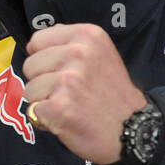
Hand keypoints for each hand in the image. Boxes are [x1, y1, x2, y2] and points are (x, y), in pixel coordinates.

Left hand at [22, 23, 145, 162]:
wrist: (134, 128)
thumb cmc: (112, 94)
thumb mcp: (100, 54)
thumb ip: (68, 45)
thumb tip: (35, 43)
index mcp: (87, 36)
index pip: (37, 40)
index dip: (43, 58)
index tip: (61, 69)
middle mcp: (78, 53)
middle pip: (30, 65)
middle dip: (42, 81)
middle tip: (70, 91)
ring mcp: (68, 79)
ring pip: (30, 88)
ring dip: (43, 101)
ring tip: (70, 104)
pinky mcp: (60, 104)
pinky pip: (33, 109)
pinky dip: (45, 118)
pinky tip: (67, 117)